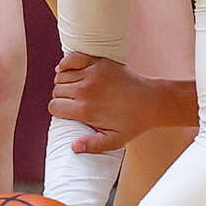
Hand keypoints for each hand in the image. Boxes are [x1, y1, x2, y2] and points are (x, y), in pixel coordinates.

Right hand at [48, 53, 171, 152]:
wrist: (151, 101)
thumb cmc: (133, 122)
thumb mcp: (114, 140)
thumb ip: (92, 145)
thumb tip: (73, 146)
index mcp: (85, 109)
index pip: (54, 106)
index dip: (58, 110)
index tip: (66, 112)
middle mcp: (85, 90)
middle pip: (57, 91)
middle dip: (61, 97)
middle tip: (71, 101)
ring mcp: (92, 73)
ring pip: (62, 76)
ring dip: (63, 82)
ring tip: (71, 88)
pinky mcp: (98, 62)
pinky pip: (72, 58)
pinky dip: (65, 63)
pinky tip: (65, 70)